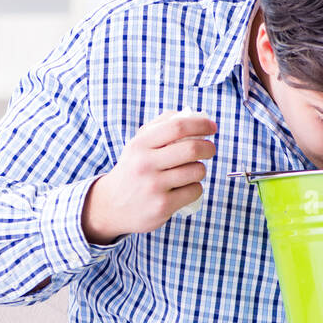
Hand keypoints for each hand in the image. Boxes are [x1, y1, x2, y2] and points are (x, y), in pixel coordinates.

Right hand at [83, 111, 216, 242]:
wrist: (111, 206)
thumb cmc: (132, 170)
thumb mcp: (137, 145)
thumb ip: (161, 126)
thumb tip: (194, 116)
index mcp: (140, 145)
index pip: (177, 126)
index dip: (201, 124)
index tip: (211, 127)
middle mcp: (145, 164)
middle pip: (192, 149)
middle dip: (208, 147)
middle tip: (210, 149)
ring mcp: (154, 186)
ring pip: (196, 171)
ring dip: (200, 170)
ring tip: (191, 172)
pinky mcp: (162, 206)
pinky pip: (194, 191)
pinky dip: (195, 188)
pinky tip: (183, 189)